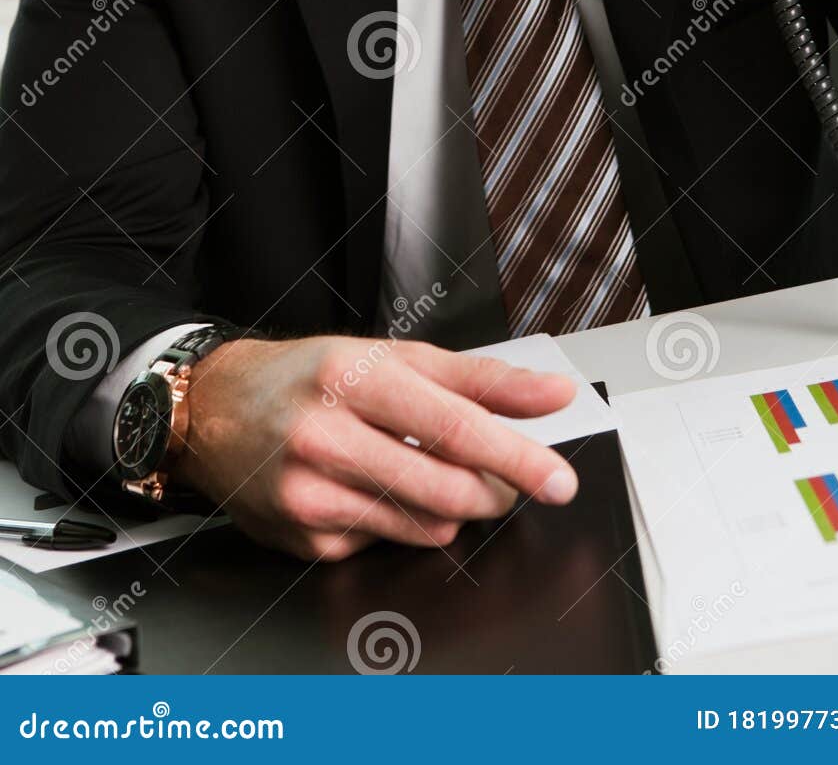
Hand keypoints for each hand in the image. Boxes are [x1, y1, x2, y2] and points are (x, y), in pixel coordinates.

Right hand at [167, 335, 578, 561]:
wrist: (215, 410)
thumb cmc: (309, 376)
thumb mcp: (394, 357)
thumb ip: (481, 380)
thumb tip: (553, 395)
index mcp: (358, 377)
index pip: (457, 428)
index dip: (518, 457)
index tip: (557, 479)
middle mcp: (328, 436)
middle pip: (448, 489)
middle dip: (494, 490)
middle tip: (504, 478)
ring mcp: (312, 495)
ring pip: (426, 526)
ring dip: (453, 509)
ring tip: (430, 471)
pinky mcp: (306, 540)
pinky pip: (388, 544)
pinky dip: (401, 521)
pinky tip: (372, 489)